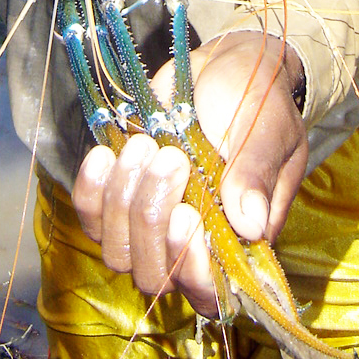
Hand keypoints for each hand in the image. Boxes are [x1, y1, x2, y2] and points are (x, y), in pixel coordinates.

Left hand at [71, 32, 308, 317]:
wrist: (226, 65)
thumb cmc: (257, 100)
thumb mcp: (266, 131)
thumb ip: (256, 174)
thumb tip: (252, 225)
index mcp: (240, 241)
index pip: (211, 292)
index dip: (192, 272)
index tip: (186, 217)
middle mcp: (195, 243)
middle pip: (154, 274)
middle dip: (152, 219)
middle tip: (171, 158)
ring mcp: (154, 223)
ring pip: (118, 250)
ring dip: (124, 199)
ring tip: (146, 145)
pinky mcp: (124, 197)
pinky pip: (92, 216)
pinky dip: (91, 189)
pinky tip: (105, 154)